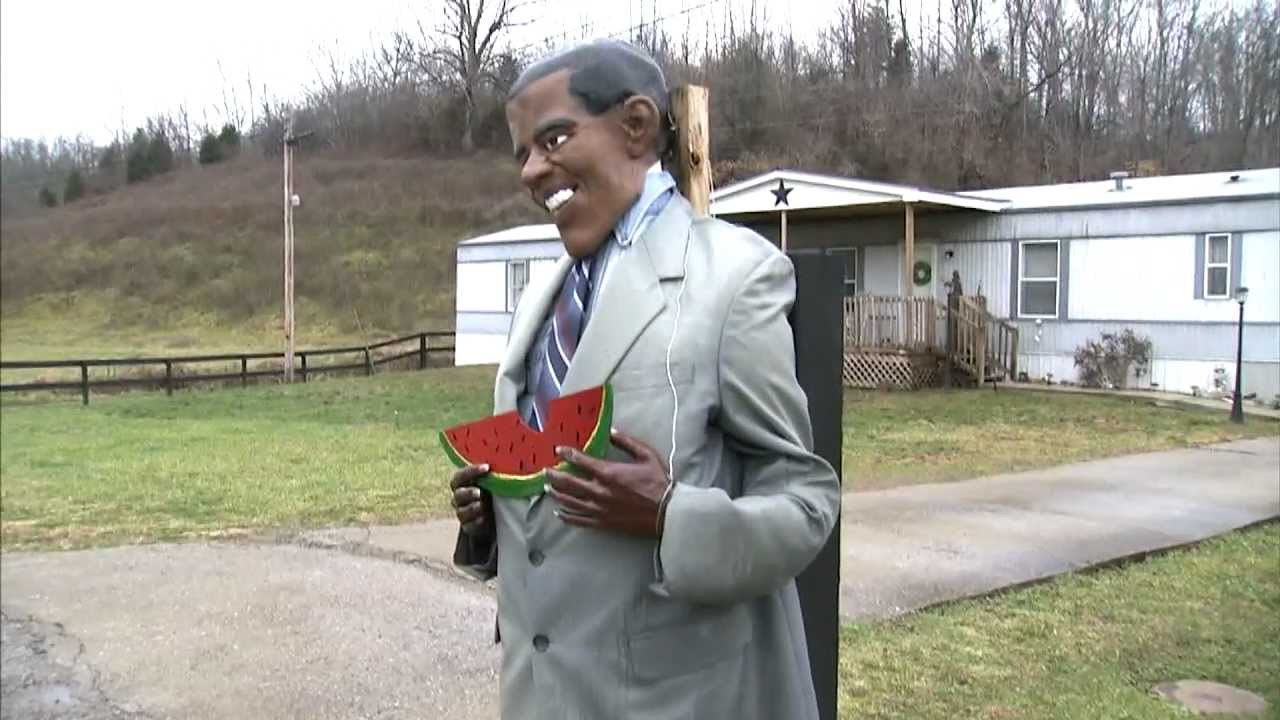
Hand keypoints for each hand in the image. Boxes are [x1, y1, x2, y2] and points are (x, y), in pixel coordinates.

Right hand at [450, 464, 493, 535]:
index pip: (460, 476)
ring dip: (472, 509)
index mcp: (463, 484)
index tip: (487, 467)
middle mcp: (460, 498)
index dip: (471, 471)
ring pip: (461, 512)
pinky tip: (483, 519)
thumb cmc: (490, 492)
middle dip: (468, 493)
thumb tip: (509, 460)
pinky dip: (476, 523)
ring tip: (482, 507)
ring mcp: (463, 513)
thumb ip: (492, 474)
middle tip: (479, 492)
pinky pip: (468, 526)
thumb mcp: (490, 482)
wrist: (492, 515)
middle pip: (458, 495)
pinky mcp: (469, 526)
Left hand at [545, 430, 671, 537]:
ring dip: (556, 494)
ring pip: (570, 501)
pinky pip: (579, 520)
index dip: (567, 454)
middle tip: (545, 471)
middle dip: (554, 475)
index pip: (580, 461)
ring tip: (547, 489)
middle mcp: (599, 491)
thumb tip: (612, 431)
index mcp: (608, 472)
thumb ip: (627, 442)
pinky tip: (560, 513)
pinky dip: (567, 516)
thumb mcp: (646, 455)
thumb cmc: (658, 483)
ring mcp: (599, 508)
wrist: (666, 512)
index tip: (558, 450)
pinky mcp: (602, 522)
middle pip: (568, 482)